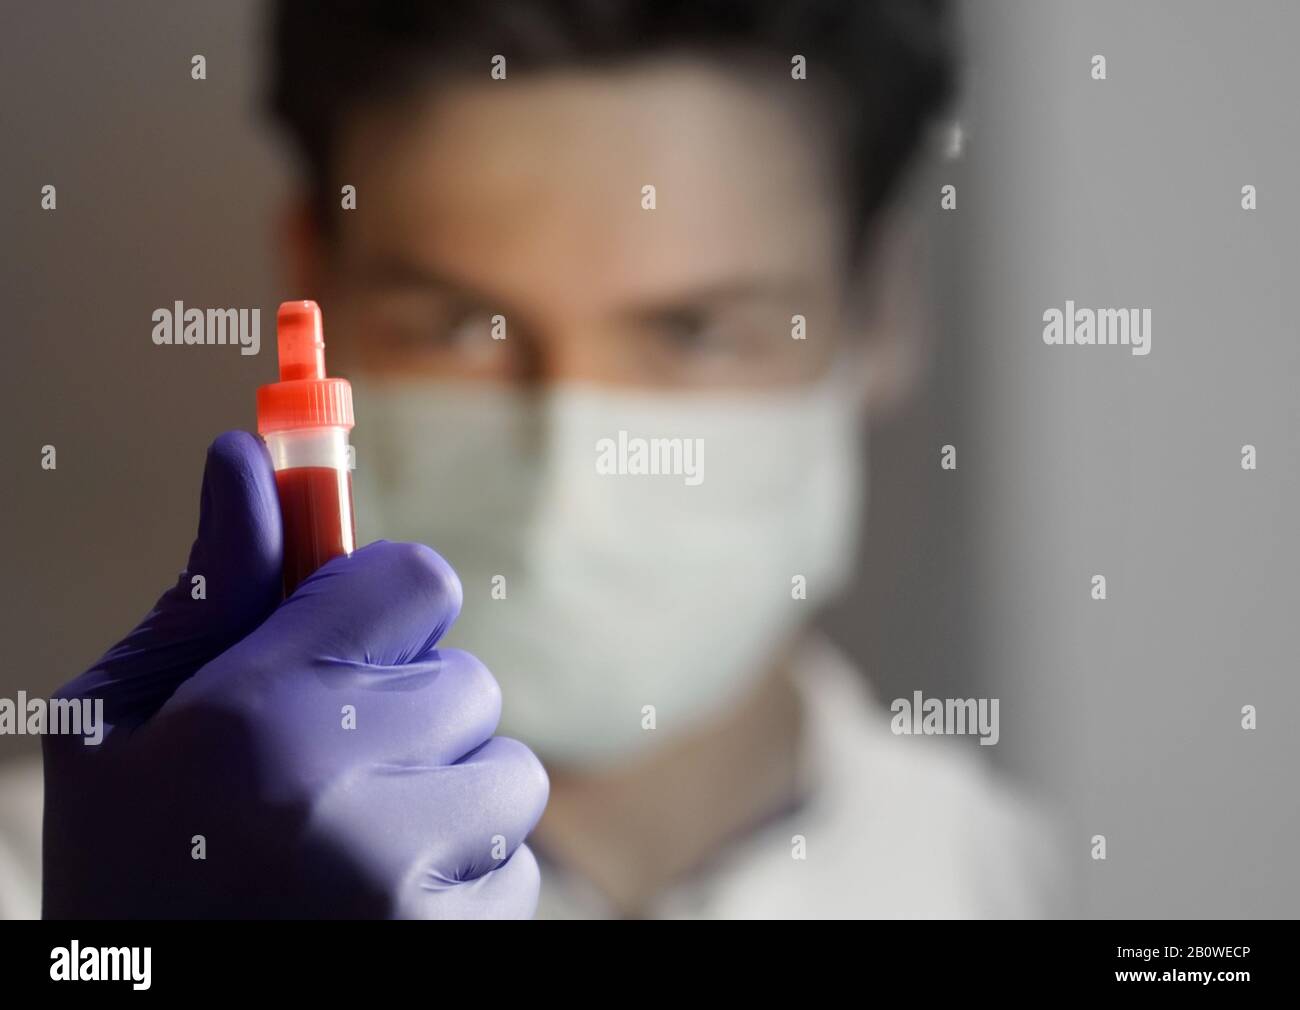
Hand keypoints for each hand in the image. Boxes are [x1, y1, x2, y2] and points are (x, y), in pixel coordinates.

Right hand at [42, 430, 546, 917]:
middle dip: (410, 711)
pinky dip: (467, 878)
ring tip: (352, 847)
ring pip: (509, 775)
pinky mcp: (458, 951)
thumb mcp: (121, 725)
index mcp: (256, 714)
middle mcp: (346, 795)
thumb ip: (206, 591)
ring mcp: (411, 888)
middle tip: (329, 767)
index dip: (385, 603)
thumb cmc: (121, 867)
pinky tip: (380, 911)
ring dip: (449, 796)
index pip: (417, 581)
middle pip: (468, 679)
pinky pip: (520, 868)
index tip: (351, 636)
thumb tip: (246, 454)